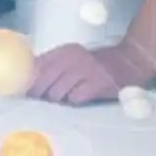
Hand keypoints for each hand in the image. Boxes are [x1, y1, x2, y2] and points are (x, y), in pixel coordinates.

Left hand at [26, 39, 155, 104]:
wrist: (129, 61)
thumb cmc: (97, 64)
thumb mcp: (72, 58)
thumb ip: (52, 67)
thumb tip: (29, 84)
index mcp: (62, 51)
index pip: (35, 67)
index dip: (28, 83)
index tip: (26, 94)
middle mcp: (71, 58)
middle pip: (43, 83)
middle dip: (41, 96)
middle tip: (43, 104)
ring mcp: (84, 70)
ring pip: (57, 93)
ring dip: (58, 101)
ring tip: (64, 101)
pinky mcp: (96, 83)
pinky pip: (74, 99)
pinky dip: (73, 102)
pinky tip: (79, 100)